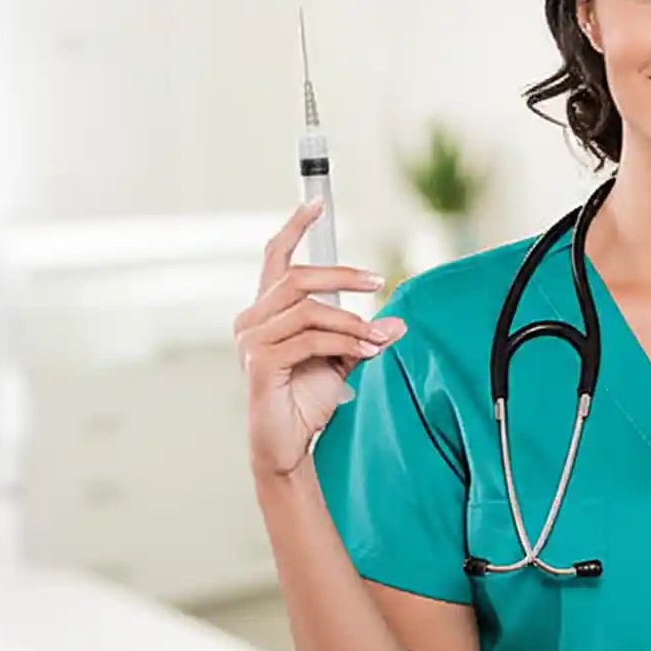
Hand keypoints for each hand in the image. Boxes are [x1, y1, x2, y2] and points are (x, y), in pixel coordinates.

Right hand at [233, 199, 406, 477]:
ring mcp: (252, 342)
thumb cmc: (305, 400)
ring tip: (379, 336)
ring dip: (352, 321)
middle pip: (297, 278)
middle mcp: (252, 321)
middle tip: (378, 281)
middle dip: (342, 276)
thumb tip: (399, 322)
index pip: (275, 259)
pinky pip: (310, 339)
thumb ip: (363, 336)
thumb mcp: (341, 360)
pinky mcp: (260, 364)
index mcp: (266, 312)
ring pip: (309, 310)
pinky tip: (367, 352)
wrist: (289, 445)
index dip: (294, 229)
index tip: (316, 204)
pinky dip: (344, 342)